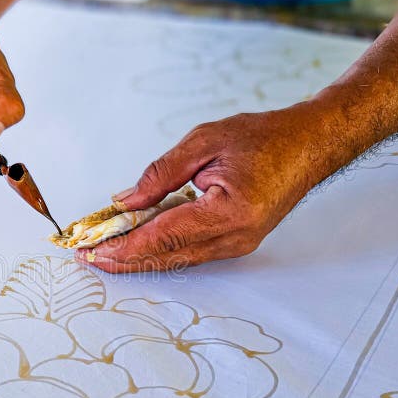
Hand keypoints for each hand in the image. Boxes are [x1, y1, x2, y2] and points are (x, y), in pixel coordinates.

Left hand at [76, 104, 338, 272]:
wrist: (310, 145)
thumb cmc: (264, 137)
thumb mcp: (205, 141)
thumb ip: (161, 174)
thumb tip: (125, 201)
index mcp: (230, 212)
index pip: (164, 236)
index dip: (124, 246)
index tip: (93, 250)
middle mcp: (236, 237)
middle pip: (167, 257)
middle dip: (124, 258)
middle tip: (88, 257)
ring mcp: (238, 245)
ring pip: (177, 260)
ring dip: (139, 257)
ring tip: (104, 251)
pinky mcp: (236, 243)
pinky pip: (190, 252)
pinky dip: (160, 249)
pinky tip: (137, 243)